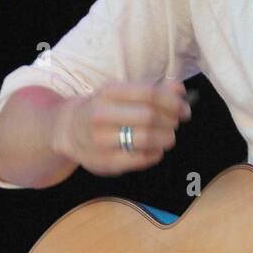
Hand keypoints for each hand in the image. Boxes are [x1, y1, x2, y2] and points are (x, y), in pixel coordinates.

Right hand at [51, 80, 191, 176]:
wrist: (69, 130)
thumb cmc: (104, 108)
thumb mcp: (122, 93)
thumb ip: (152, 90)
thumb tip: (180, 89)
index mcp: (108, 92)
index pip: (150, 94)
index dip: (173, 101)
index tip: (184, 109)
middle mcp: (101, 115)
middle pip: (150, 117)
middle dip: (171, 121)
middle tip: (176, 124)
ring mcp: (101, 140)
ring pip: (146, 139)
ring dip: (166, 139)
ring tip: (168, 137)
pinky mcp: (104, 162)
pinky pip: (140, 159)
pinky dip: (155, 154)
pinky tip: (155, 150)